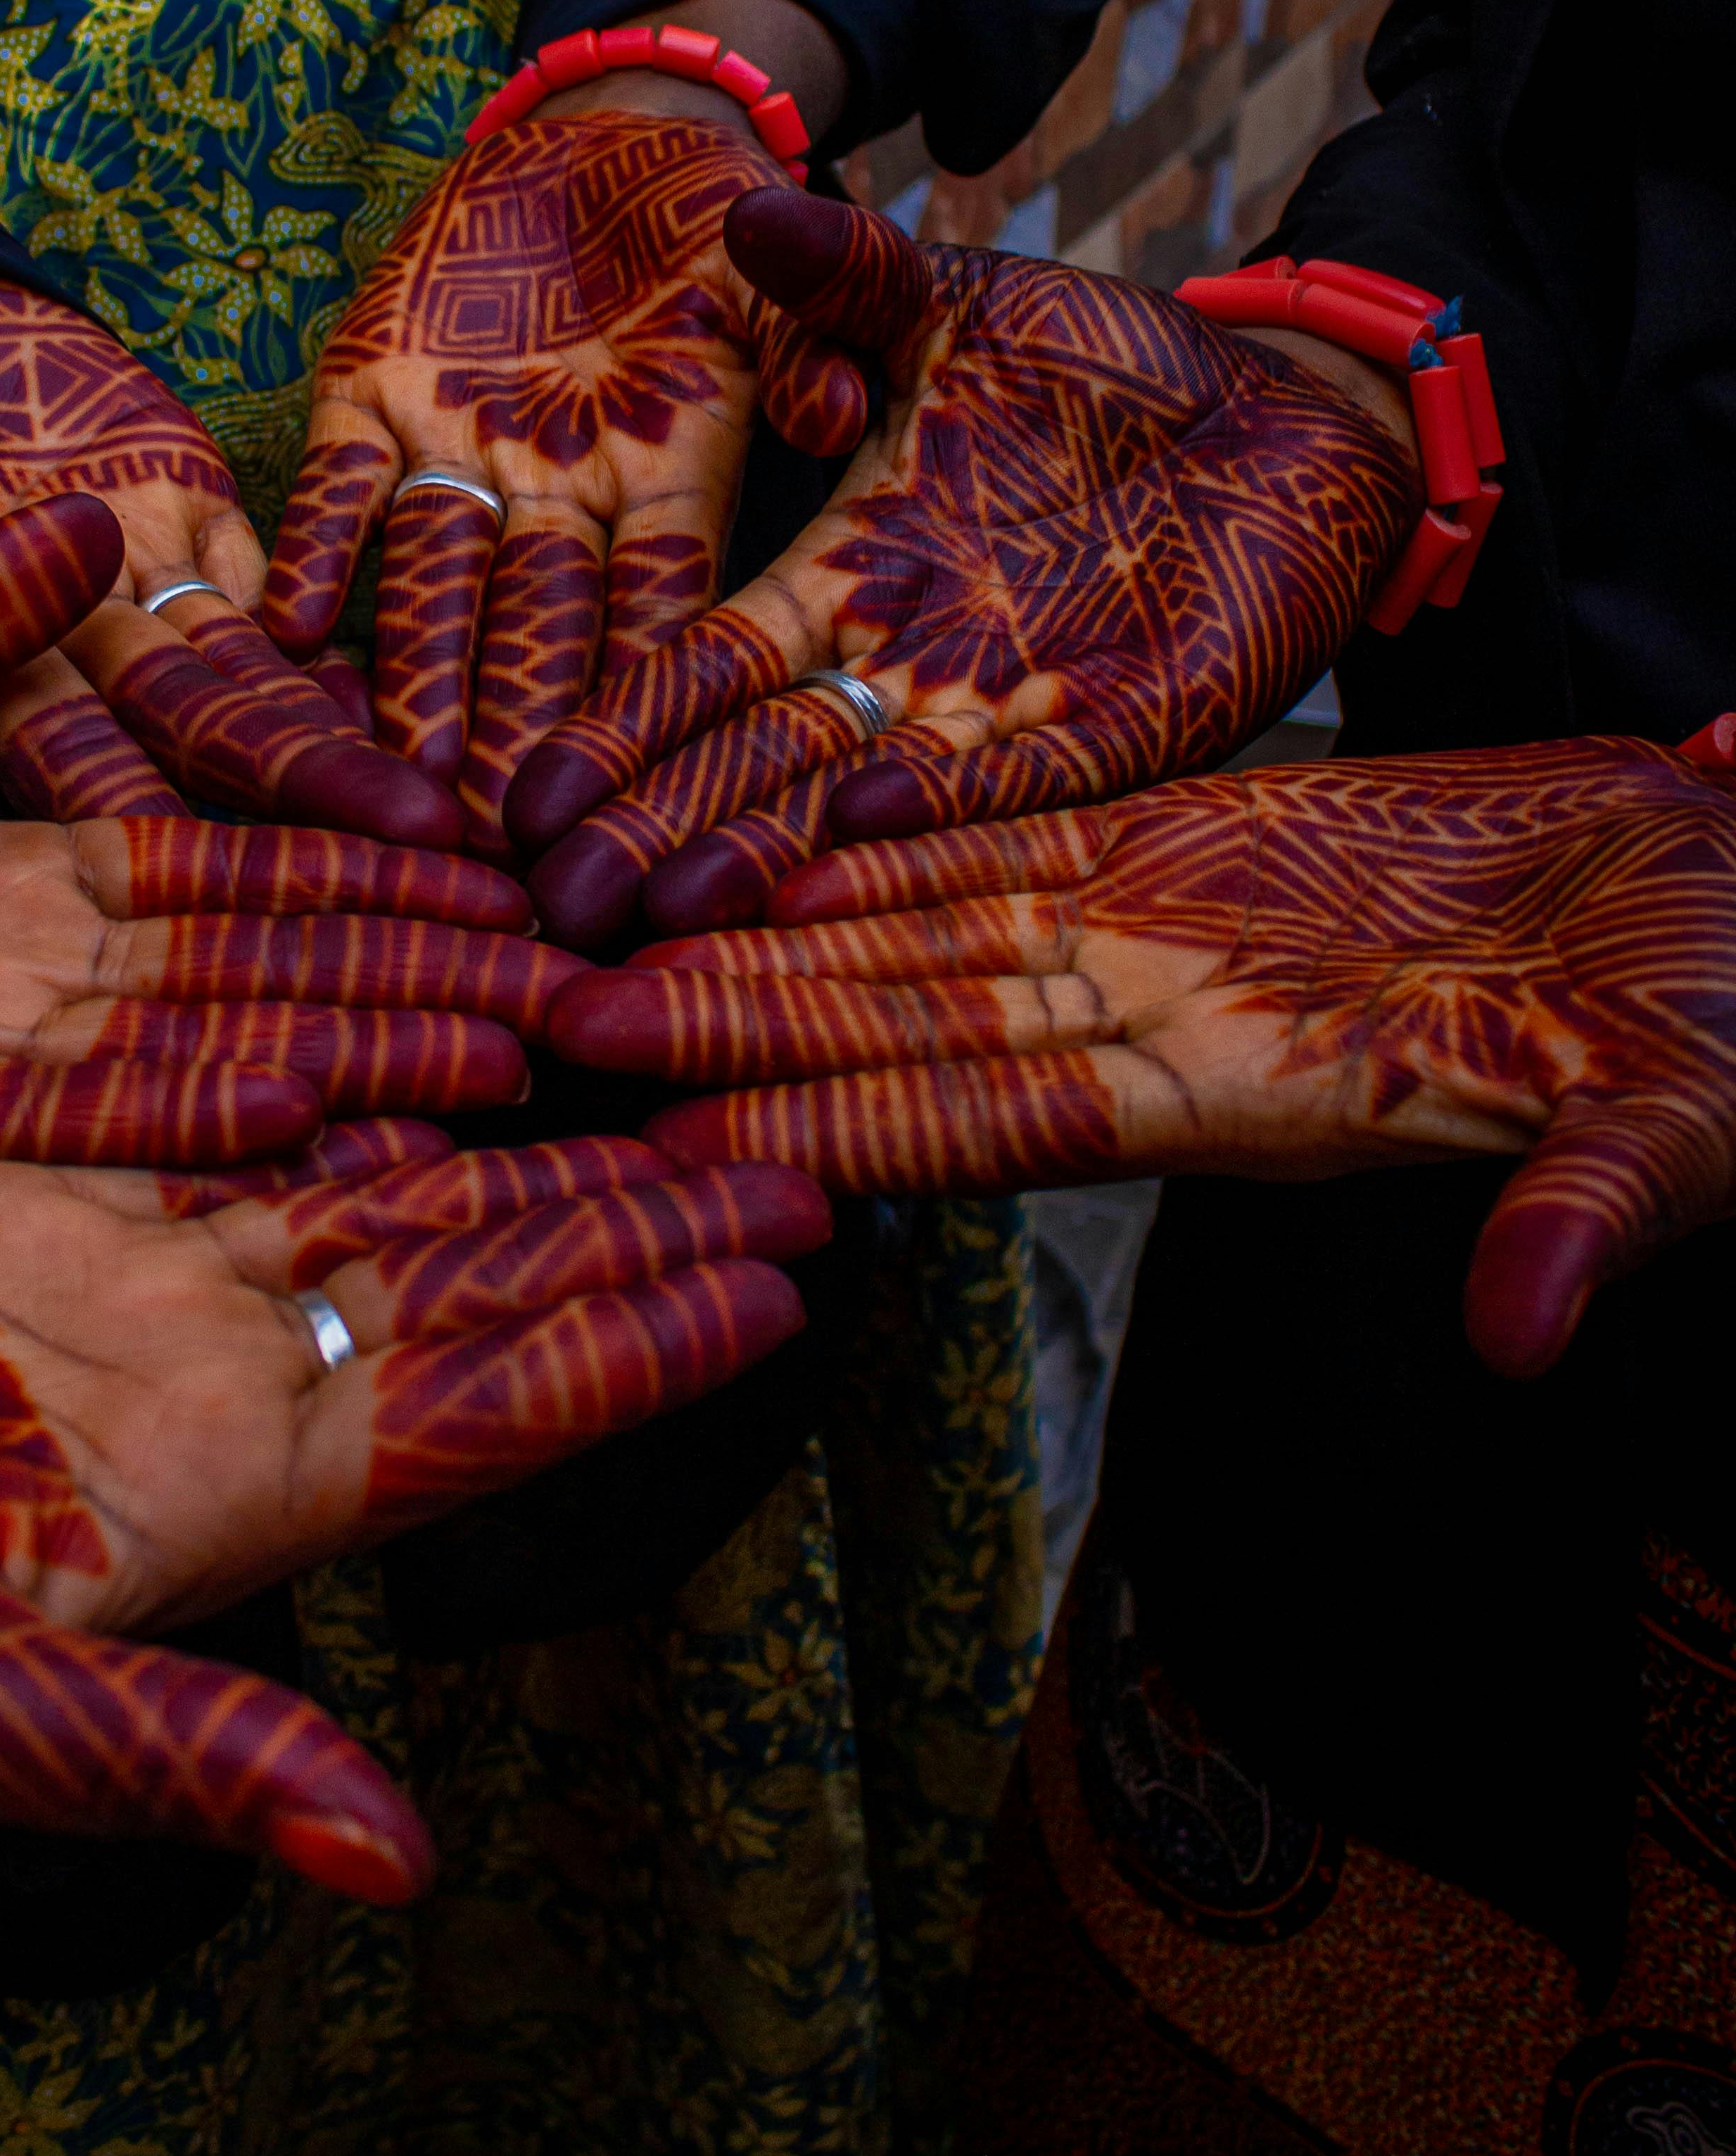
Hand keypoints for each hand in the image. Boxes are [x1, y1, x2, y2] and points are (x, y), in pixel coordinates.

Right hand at [0, 196, 456, 846]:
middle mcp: (35, 630)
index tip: (240, 905)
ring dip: (357, 767)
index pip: (45, 743)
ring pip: (252, 693)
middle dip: (306, 831)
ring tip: (486, 855)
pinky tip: (451, 716)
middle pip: (187, 752)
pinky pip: (277, 594)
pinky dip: (351, 653)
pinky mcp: (178, 503)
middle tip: (444, 906)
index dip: (138, 818)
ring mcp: (116, 575)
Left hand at [0, 496, 570, 1190]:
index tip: (475, 827)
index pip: (212, 830)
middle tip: (569, 964)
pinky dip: (185, 1111)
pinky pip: (62, 1112)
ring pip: (188, 1037)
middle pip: (243, 950)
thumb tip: (96, 516)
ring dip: (347, 1046)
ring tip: (509, 1046)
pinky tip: (312, 1105)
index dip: (346, 832)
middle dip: (406, 961)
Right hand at [0, 1127, 823, 1897]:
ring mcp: (125, 1284)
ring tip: (665, 1047)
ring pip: (375, 1185)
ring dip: (523, 1126)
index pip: (486, 1416)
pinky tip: (454, 1009)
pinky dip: (347, 1057)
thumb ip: (187, 1763)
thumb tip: (399, 1870)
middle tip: (800, 1128)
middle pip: (473, 1283)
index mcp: (217, 1510)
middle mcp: (204, 1388)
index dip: (639, 1345)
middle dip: (633, 1213)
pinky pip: (229, 1107)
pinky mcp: (34, 1194)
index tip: (790, 1275)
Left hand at [262, 110, 865, 858]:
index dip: (648, 709)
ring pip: (430, 592)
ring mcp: (460, 452)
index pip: (662, 617)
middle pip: (537, 639)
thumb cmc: (711, 211)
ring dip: (410, 684)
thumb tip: (847, 421)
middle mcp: (558, 499)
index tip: (641, 808)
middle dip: (516, 743)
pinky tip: (279, 627)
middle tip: (493, 855)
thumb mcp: (777, 272)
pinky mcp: (369, 391)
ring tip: (384, 782)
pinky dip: (310, 551)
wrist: (602, 127)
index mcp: (670, 486)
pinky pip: (335, 486)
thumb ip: (811, 340)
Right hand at [507, 191, 1417, 946]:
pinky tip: (856, 828)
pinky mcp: (1131, 721)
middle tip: (555, 908)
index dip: (617, 725)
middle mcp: (908, 659)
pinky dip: (942, 808)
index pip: (704, 663)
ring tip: (673, 906)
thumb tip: (746, 211)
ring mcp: (1014, 702)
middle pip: (755, 758)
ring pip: (862, 798)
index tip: (521, 789)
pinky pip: (1025, 779)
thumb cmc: (1102, 365)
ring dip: (769, 852)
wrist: (1284, 411)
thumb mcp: (954, 304)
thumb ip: (847, 281)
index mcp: (847, 569)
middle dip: (655, 831)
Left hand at [546, 735, 1735, 1378]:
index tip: (675, 1149)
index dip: (836, 1131)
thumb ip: (1589, 1217)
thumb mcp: (1687, 1124)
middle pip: (898, 1025)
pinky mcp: (1197, 825)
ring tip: (589, 933)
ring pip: (918, 926)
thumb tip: (1517, 1333)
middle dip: (722, 1032)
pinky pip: (1006, 828)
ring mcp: (1168, 920)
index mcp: (1250, 1095)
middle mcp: (1169, 1018)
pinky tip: (755, 822)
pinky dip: (879, 831)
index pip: (997, 1122)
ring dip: (756, 937)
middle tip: (538, 1030)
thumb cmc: (1729, 1024)